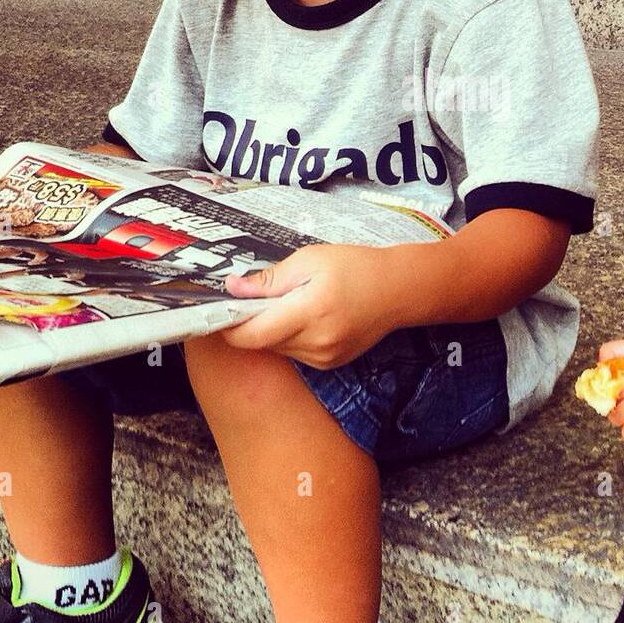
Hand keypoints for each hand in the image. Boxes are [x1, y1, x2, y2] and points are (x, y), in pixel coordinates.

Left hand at [217, 243, 401, 368]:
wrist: (399, 290)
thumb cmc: (356, 267)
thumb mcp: (310, 260)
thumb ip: (270, 279)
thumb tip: (232, 288)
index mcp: (309, 312)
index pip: (252, 334)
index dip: (230, 325)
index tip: (224, 308)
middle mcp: (316, 342)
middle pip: (262, 342)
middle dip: (253, 322)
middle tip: (261, 295)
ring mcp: (324, 357)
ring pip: (277, 349)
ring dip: (272, 329)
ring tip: (294, 303)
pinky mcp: (330, 363)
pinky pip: (296, 353)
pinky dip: (291, 337)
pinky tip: (309, 316)